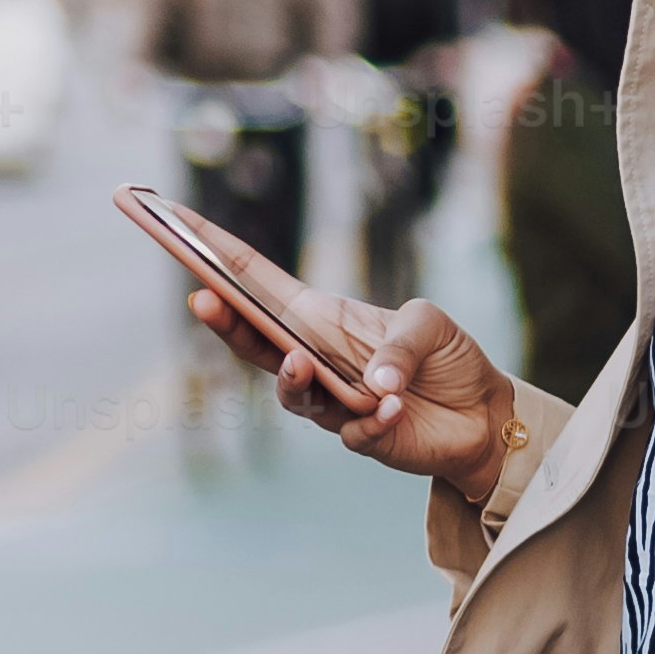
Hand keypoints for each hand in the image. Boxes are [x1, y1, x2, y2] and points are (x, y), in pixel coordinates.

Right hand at [191, 274, 515, 496]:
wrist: (487, 414)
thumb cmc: (450, 358)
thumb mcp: (430, 324)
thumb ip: (399, 342)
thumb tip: (373, 384)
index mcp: (320, 316)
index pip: (255, 280)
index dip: (211, 250)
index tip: (167, 216)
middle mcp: (314, 356)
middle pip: (252, 340)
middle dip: (223, 321)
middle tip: (202, 299)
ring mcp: (331, 400)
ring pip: (289, 391)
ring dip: (291, 377)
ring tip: (301, 361)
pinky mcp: (360, 437)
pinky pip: (353, 430)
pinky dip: (373, 419)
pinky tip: (392, 406)